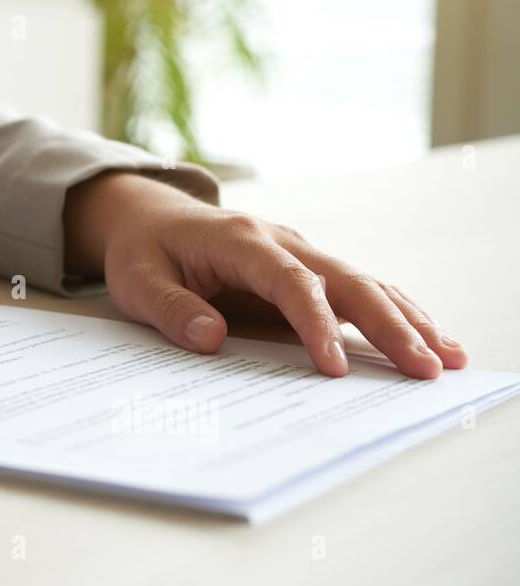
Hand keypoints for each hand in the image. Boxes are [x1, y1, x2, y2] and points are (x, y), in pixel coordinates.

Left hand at [63, 171, 466, 378]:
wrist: (147, 217)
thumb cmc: (143, 250)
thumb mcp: (137, 281)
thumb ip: (172, 309)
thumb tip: (210, 339)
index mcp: (239, 240)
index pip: (290, 282)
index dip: (316, 323)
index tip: (334, 366)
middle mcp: (280, 241)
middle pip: (346, 281)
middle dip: (388, 325)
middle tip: (424, 368)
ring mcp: (298, 252)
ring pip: (363, 283)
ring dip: (406, 319)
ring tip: (447, 359)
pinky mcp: (304, 269)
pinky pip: (356, 289)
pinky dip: (394, 312)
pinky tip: (426, 339)